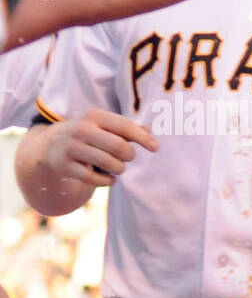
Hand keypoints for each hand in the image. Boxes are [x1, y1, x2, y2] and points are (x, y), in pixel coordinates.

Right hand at [42, 108, 157, 187]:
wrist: (50, 146)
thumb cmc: (89, 135)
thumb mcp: (104, 126)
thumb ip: (127, 129)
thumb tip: (150, 134)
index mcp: (94, 116)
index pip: (124, 126)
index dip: (143, 138)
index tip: (155, 148)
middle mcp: (81, 129)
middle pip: (119, 147)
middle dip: (129, 155)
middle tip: (127, 157)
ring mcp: (71, 148)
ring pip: (109, 163)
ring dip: (119, 169)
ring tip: (118, 167)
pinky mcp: (65, 166)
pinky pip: (94, 179)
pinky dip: (108, 181)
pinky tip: (110, 179)